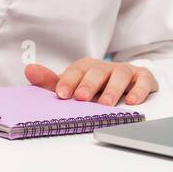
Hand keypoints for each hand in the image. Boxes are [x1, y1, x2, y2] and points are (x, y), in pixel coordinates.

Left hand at [25, 58, 157, 105]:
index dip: (68, 81)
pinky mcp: (143, 77)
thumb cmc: (96, 87)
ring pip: (120, 75)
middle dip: (88, 85)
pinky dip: (139, 90)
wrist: (127, 82)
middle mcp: (106, 67)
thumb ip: (51, 81)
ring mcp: (126, 71)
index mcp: (87, 67)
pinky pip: (143, 81)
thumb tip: (29, 71)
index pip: (76, 70)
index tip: (61, 94)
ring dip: (113, 90)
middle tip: (81, 98)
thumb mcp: (73, 86)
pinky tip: (132, 102)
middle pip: (97, 71)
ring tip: (106, 104)